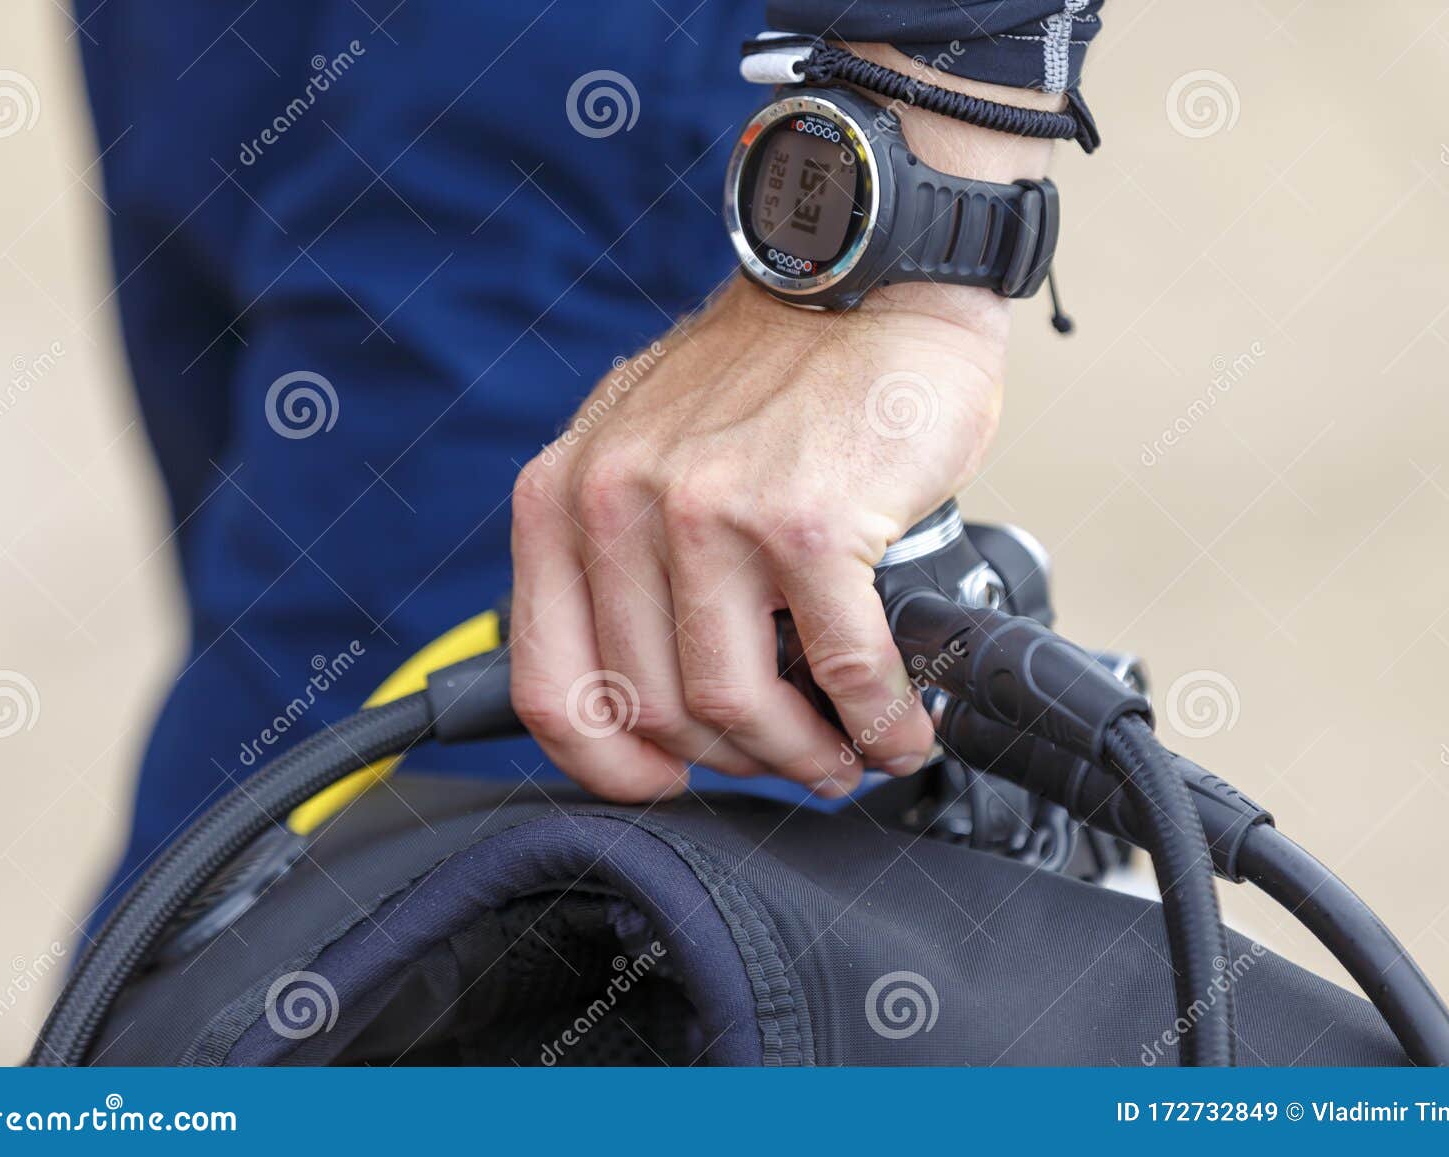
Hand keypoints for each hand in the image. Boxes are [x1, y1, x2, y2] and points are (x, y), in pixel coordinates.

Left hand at [510, 275, 1010, 800]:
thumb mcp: (645, 445)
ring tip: (846, 751)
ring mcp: (706, 512)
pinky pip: (842, 669)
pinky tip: (900, 726)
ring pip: (734, 706)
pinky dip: (877, 721)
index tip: (668, 781)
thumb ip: (620, 551)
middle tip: (791, 758)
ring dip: (802, 755)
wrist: (871, 275)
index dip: (608, 765)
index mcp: (563, 496)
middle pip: (652, 710)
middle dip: (732, 761)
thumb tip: (649, 681)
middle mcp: (616, 503)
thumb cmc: (775, 368)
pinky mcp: (804, 521)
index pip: (547, 683)